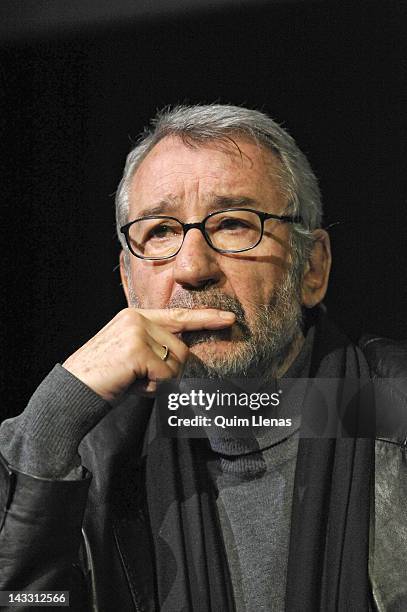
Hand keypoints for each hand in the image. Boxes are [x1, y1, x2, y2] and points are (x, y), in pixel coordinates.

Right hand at [63, 307, 234, 401]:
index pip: (178, 315)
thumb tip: (186, 356)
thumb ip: (156, 348)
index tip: (229, 319)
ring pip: (176, 362)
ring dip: (160, 381)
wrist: (72, 391)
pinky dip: (154, 387)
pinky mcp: (137, 349)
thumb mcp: (132, 356)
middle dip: (168, 372)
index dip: (205, 318)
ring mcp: (136, 331)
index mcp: (136, 317)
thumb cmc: (104, 379)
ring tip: (132, 380)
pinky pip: (166, 374)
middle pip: (181, 348)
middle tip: (139, 379)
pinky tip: (131, 384)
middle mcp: (137, 318)